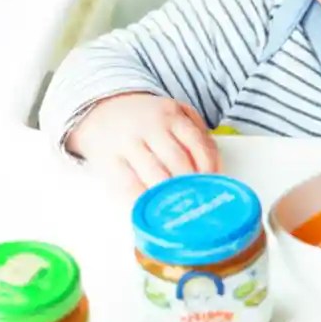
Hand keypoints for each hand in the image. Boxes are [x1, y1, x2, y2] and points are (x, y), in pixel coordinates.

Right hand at [65, 92, 220, 195]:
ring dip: (171, 195)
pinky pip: (128, 185)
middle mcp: (150, 128)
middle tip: (201, 202)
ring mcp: (128, 144)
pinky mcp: (110, 161)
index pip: (197, 143)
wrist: (103, 110)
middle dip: (191, 184)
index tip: (215, 185)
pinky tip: (153, 211)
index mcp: (171, 115)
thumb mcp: (176, 112)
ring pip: (155, 175)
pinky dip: (143, 201)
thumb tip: (217, 166)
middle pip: (177, 161)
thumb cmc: (149, 119)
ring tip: (182, 210)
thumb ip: (198, 134)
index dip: (209, 168)